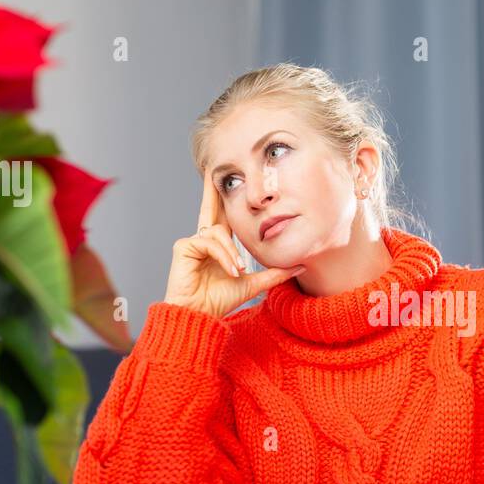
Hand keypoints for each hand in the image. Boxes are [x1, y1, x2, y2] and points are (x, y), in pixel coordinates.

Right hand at [162, 179, 304, 317]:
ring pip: (219, 232)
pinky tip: (230, 270)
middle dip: (213, 189)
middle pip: (211, 208)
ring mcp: (192, 242)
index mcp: (218, 244)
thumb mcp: (253, 283)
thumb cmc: (220, 301)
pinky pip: (210, 242)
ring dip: (231, 251)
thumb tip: (299, 266)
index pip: (224, 217)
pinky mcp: (184, 247)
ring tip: (238, 271)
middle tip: (214, 168)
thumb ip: (274, 273)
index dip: (225, 199)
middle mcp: (204, 239)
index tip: (228, 182)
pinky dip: (223, 255)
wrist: (201, 315)